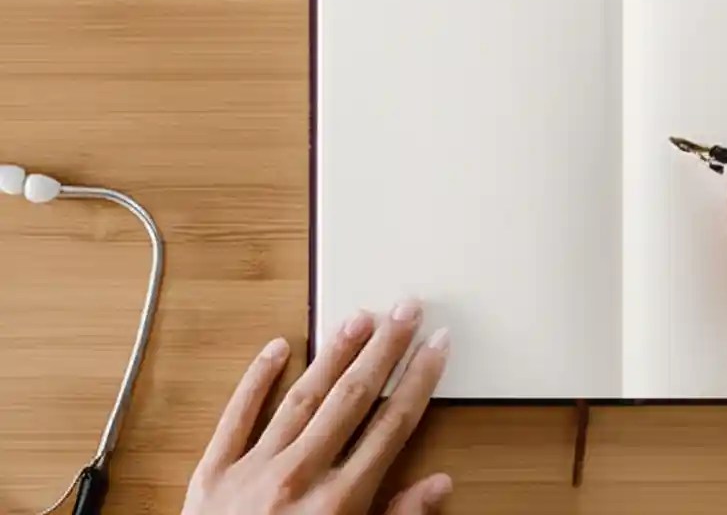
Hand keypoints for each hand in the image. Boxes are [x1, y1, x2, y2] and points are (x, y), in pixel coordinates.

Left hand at [183, 300, 451, 514]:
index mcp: (340, 503)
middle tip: (406, 309)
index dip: (420, 380)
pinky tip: (277, 346)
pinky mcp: (211, 475)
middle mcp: (300, 478)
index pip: (393, 425)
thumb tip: (438, 486)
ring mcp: (253, 472)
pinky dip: (256, 380)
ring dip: (335, 353)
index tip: (437, 345)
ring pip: (302, 397)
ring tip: (358, 317)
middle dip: (386, 349)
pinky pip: (237, 417)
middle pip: (354, 398)